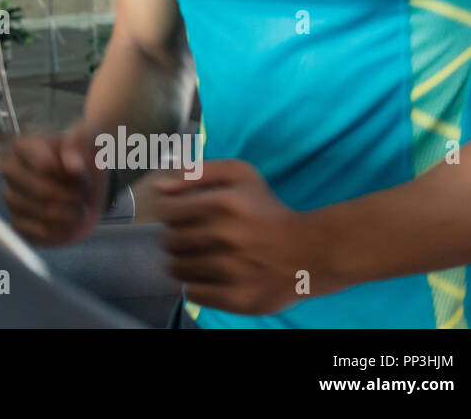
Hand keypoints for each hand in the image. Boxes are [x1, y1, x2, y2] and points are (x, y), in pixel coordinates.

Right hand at [0, 120, 106, 245]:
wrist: (84, 183)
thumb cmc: (83, 157)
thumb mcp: (91, 139)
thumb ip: (80, 143)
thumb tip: (71, 167)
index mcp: (24, 146)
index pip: (46, 167)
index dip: (74, 177)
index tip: (86, 177)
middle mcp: (10, 169)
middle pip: (42, 192)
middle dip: (71, 199)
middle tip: (83, 199)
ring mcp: (11, 196)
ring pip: (39, 214)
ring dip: (68, 217)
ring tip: (78, 210)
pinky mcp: (16, 222)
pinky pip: (31, 234)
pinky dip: (55, 234)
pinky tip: (67, 226)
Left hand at [153, 159, 313, 314]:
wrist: (311, 252)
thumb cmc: (269, 210)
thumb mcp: (240, 175)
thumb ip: (197, 172)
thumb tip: (159, 188)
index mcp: (223, 203)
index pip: (167, 212)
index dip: (173, 215)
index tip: (186, 219)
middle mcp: (225, 236)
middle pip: (169, 241)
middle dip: (177, 239)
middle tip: (195, 240)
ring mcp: (231, 270)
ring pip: (177, 268)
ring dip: (183, 263)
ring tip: (201, 259)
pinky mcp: (237, 298)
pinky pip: (192, 293)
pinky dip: (194, 286)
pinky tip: (209, 277)